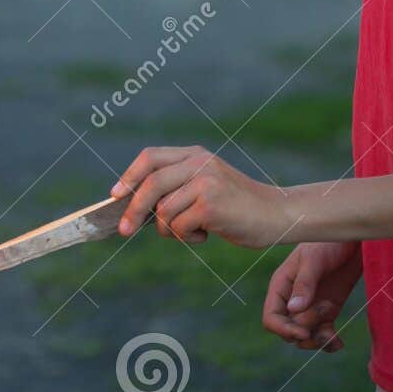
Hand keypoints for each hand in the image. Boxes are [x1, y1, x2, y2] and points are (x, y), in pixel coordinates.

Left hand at [111, 146, 287, 247]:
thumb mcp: (206, 184)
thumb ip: (177, 187)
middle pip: (150, 184)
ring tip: (195, 230)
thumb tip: (133, 206)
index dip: (128, 176)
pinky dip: (187, 237)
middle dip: (133, 210)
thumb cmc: (237, 207)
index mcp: (194, 154)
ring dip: (172, 230)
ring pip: (163, 212)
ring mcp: (206, 181)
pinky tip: (206, 234)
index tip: (114, 195)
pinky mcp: (211, 204)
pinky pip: (178, 226)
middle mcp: (199, 162)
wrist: (278, 214)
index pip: (150, 157)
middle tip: (124, 231)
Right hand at [263, 241, 361, 351]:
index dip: (284, 330)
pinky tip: (339, 343)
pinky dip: (329, 343)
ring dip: (318, 340)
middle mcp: (292, 300)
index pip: (271, 318)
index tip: (304, 332)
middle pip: (288, 331)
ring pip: (305, 338)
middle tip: (327, 308)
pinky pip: (322, 335)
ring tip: (334, 331)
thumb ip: (304, 284)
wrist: (352, 240)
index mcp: (281, 286)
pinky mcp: (327, 311)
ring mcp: (309, 307)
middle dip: (306, 330)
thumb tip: (293, 309)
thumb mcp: (315, 260)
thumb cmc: (329, 243)